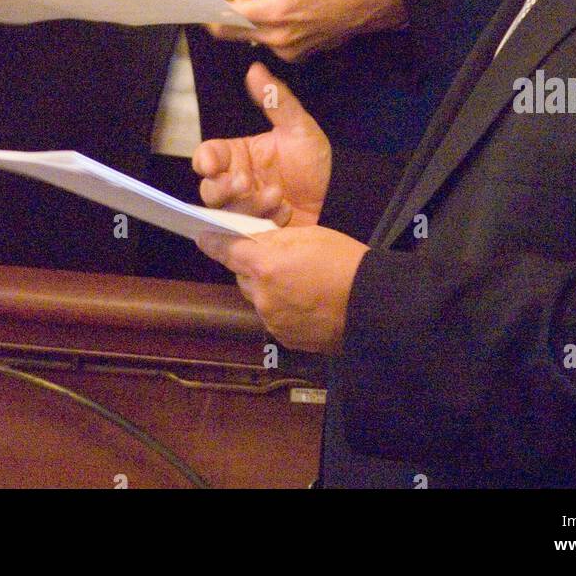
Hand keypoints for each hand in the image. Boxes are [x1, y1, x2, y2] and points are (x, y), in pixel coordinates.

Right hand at [192, 62, 330, 225]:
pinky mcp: (258, 231)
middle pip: (209, 190)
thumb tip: (256, 70)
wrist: (342, 194)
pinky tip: (285, 212)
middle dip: (221, 187)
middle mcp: (237, 182)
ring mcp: (246, 209)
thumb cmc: (316, 159)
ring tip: (277, 195)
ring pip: (227, 212)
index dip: (204, 160)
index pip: (208, 156)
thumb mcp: (298, 127)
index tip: (210, 164)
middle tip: (242, 182)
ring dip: (248, 204)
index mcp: (239, 155)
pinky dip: (265, 221)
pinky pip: (248, 231)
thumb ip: (275, 100)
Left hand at [197, 225, 368, 353]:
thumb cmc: (345, 263)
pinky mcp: (286, 339)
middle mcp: (262, 297)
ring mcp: (273, 321)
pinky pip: (274, 318)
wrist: (372, 306)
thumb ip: (276, 240)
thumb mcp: (310, 236)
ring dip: (269, 288)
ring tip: (299, 282)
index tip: (203, 238)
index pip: (227, 252)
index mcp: (266, 266)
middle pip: (244, 276)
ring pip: (259, 298)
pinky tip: (307, 302)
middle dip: (254, 266)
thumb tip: (256, 243)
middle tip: (279, 258)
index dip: (213, 243)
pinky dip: (283, 308)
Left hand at [207, 0, 406, 61]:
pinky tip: (287, 8)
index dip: (208, 5)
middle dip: (226, 10)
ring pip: (252, 36)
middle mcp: (276, 38)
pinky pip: (270, 41)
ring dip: (249, 17)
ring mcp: (288, 51)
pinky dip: (268, 26)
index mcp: (272, 13)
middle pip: (232, 32)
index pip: (222, 19)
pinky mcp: (299, 55)